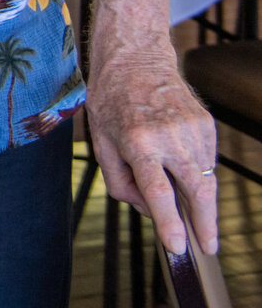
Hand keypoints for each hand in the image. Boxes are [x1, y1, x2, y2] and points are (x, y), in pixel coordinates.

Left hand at [88, 48, 218, 253]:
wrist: (135, 60)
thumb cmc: (110, 103)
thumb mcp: (100, 143)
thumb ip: (120, 183)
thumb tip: (149, 210)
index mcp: (138, 142)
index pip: (158, 192)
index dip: (170, 223)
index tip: (180, 247)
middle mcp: (170, 136)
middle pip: (197, 190)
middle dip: (205, 224)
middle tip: (207, 247)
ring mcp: (193, 129)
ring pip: (205, 177)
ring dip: (199, 199)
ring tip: (188, 208)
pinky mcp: (206, 124)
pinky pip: (206, 160)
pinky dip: (196, 172)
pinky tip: (179, 167)